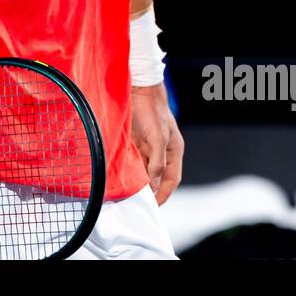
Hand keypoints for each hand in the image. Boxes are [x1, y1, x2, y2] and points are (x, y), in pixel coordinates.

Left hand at [130, 83, 182, 204]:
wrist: (138, 89)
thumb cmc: (152, 111)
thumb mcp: (158, 138)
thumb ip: (158, 161)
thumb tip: (155, 184)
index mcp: (174, 151)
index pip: (172, 179)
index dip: (164, 194)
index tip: (154, 206)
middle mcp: (162, 151)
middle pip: (158, 176)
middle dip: (150, 190)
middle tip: (138, 203)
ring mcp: (149, 146)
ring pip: (145, 169)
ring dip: (139, 180)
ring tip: (128, 193)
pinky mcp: (136, 141)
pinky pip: (134, 160)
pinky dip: (130, 169)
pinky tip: (122, 176)